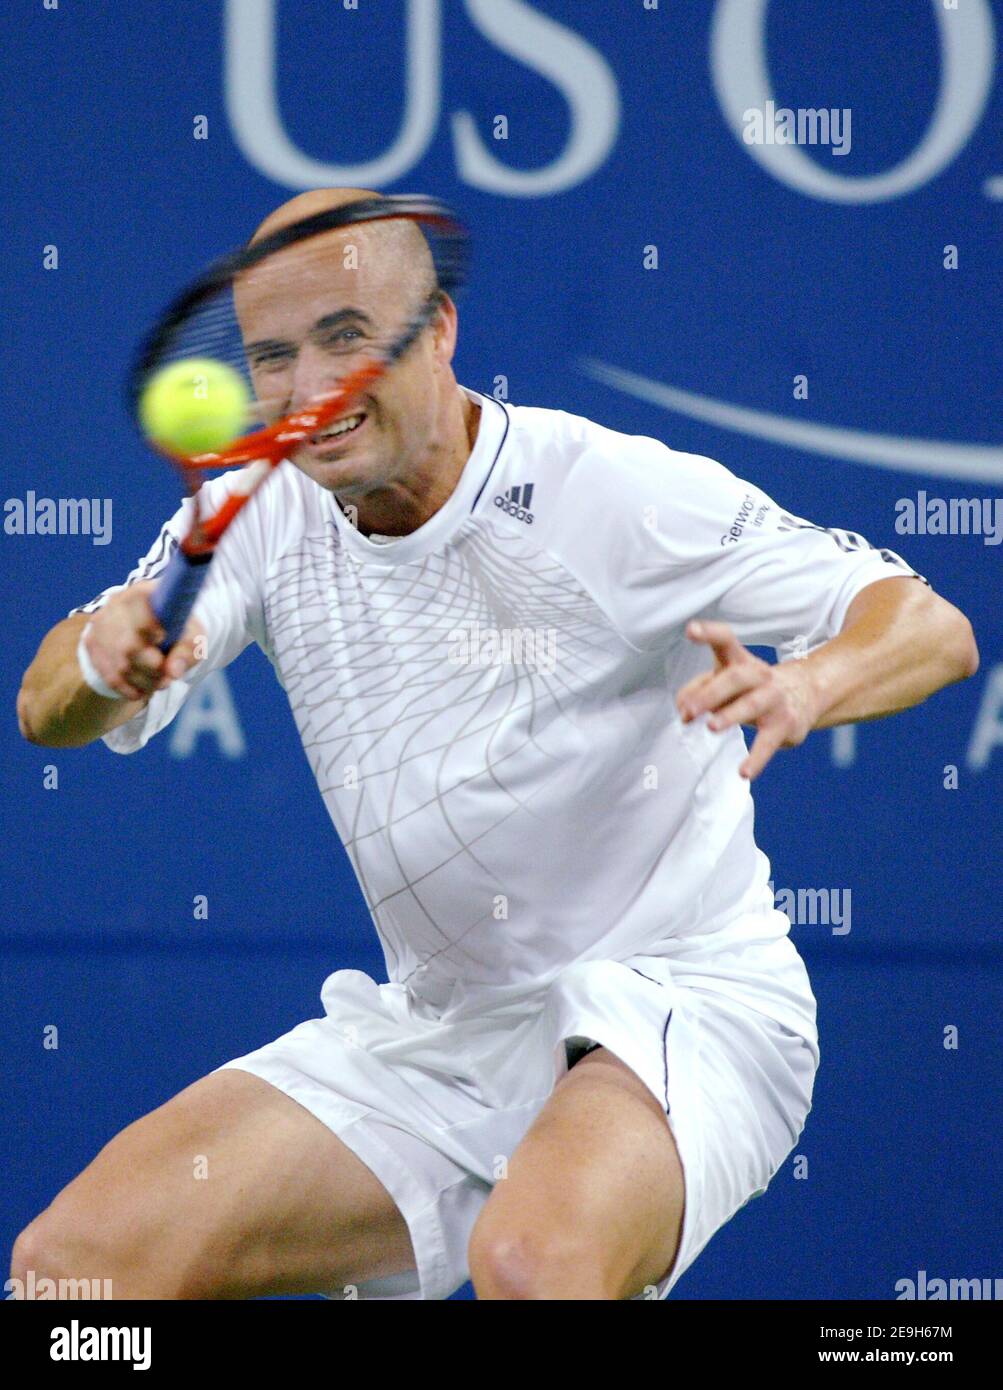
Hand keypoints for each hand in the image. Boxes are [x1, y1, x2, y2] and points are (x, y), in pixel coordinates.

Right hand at [85, 581, 206, 700]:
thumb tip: (173, 673)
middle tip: (167, 678)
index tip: (161, 637)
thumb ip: (187, 650)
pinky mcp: (92, 643)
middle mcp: (116, 605)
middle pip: (128, 646)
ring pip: (119, 666)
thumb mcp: (192, 633)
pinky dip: (130, 688)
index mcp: (144, 593)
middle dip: (152, 669)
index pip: (139, 606)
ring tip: (159, 683)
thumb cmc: (177, 628)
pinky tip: (143, 689)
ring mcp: (101, 625)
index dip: (148, 625)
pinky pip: (110, 676)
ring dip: (144, 682)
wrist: (151, 625)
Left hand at [676, 619, 819, 779]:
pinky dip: (756, 759)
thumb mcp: (727, 681)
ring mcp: (773, 699)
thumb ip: (699, 690)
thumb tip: (682, 710)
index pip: (725, 641)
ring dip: (731, 715)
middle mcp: (759, 676)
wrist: (807, 693)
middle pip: (735, 678)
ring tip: (712, 727)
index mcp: (740, 661)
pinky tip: (744, 772)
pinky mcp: (784, 725)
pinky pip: (768, 743)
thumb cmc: (752, 687)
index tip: (690, 630)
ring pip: (751, 705)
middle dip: (710, 694)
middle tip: (688, 711)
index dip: (709, 634)